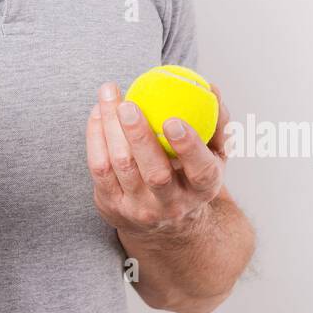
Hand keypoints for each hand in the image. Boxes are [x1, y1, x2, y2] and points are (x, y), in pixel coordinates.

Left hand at [85, 79, 229, 240]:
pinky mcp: (112, 204)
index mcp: (202, 190)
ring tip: (108, 93)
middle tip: (128, 105)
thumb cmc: (191, 175)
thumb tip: (210, 88)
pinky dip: (96, 135)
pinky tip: (99, 112)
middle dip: (139, 137)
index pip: (200, 172)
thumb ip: (216, 121)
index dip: (188, 147)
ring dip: (110, 126)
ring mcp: (139, 208)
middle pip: (155, 173)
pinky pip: (99, 167)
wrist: (164, 224)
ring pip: (121, 165)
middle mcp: (171, 204)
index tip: (173, 120)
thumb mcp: (213, 155)